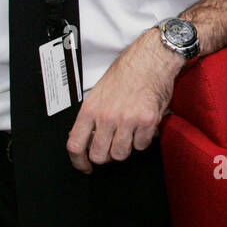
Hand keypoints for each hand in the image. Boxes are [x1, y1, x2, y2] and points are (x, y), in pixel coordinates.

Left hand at [65, 30, 184, 172]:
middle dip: (105, 155)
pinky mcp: (147, 121)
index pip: (75, 145)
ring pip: (121, 153)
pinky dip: (143, 140)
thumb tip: (90, 138)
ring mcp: (127, 120)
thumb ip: (93, 116)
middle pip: (99, 155)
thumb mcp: (99, 92)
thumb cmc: (127, 71)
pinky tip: (142, 127)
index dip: (79, 162)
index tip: (85, 166)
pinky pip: (142, 145)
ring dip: (125, 148)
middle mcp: (107, 116)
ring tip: (129, 134)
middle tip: (111, 148)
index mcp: (90, 109)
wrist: (151, 59)